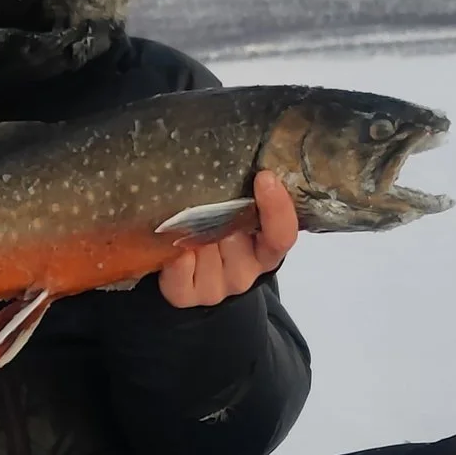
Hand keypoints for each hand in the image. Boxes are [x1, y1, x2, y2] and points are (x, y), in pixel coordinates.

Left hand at [158, 171, 296, 308]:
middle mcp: (245, 272)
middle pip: (235, 237)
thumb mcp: (237, 214)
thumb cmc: (217, 231)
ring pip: (205, 250)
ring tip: (185, 220)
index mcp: (266, 251)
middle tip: (206, 197)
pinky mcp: (186, 295)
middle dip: (220, 213)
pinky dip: (176, 258)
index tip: (265, 177)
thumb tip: (240, 159)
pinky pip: (180, 276)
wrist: (185, 272)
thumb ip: (244, 197)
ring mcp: (216, 287)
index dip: (277, 208)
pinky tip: (174, 247)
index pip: (282, 235)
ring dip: (193, 231)